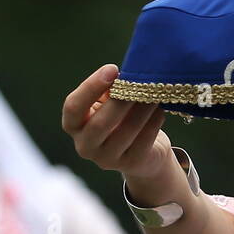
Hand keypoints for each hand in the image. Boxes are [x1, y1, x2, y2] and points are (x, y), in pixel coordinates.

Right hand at [61, 64, 175, 197]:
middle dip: (121, 101)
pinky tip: (160, 110)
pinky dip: (153, 122)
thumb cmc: (121, 117)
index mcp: (74, 125)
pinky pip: (144, 140)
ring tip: (154, 92)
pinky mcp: (131, 164)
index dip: (91, 87)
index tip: (112, 68)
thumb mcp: (108, 102)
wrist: (144, 151)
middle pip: (100, 124)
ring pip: (126, 132)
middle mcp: (85, 146)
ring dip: (142, 109)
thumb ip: (109, 89)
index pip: (73, 107)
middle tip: (138, 82)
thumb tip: (124, 76)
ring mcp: (107, 159)